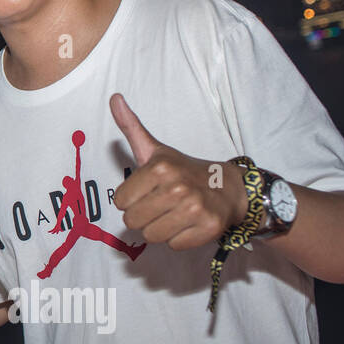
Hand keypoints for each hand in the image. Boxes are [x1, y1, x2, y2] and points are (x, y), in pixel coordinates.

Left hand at [109, 93, 247, 250]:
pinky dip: (179, 238)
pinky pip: (174, 245)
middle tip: (160, 204)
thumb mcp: (155, 149)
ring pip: (152, 236)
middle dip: (143, 215)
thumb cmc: (183, 170)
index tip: (147, 190)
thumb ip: (130, 127)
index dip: (130, 199)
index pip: (120, 201)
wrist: (229, 187)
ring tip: (173, 213)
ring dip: (160, 228)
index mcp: (159, 168)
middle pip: (133, 221)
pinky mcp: (209, 228)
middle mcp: (177, 188)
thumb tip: (114, 98)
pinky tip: (188, 223)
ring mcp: (195, 209)